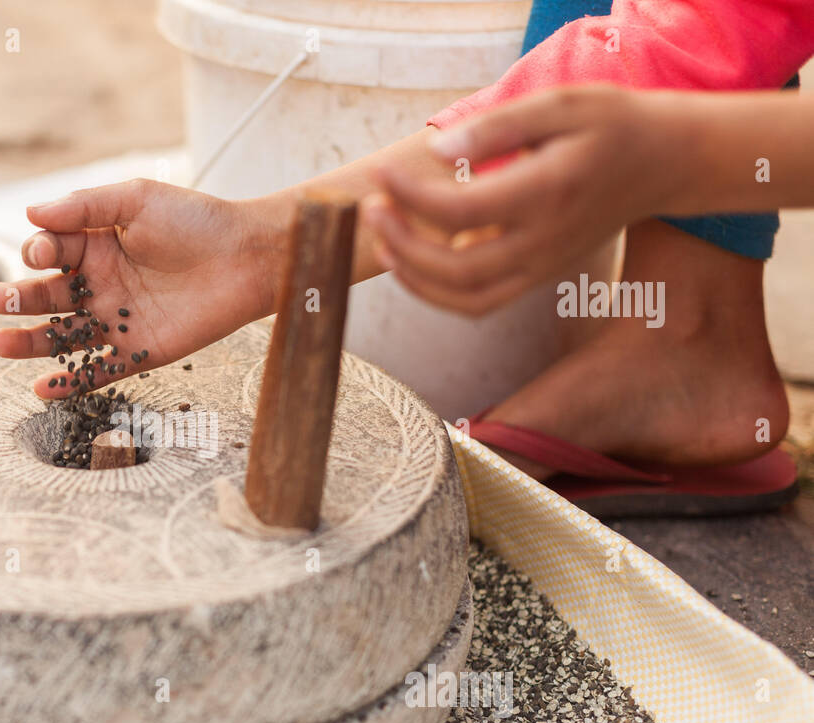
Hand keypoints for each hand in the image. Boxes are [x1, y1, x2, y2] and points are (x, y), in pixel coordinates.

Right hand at [0, 179, 286, 396]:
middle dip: (18, 299)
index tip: (39, 253)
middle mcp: (100, 284)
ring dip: (28, 342)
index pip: (51, 253)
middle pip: (47, 295)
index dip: (38, 253)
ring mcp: (117, 319)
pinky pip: (98, 371)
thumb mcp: (137, 200)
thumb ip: (85, 206)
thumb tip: (29, 212)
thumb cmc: (197, 221)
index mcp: (95, 245)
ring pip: (62, 336)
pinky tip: (41, 387)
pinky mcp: (139, 351)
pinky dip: (71, 381)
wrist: (249, 258)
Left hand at [361, 85, 676, 315]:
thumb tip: (438, 151)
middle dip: (403, 244)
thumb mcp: (560, 105)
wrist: (664, 163)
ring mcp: (542, 266)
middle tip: (371, 210)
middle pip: (457, 269)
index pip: (462, 211)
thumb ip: (497, 128)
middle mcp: (544, 242)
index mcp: (547, 194)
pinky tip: (411, 261)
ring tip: (382, 241)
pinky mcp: (538, 276)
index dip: (412, 198)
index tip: (383, 176)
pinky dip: (438, 293)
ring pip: (466, 299)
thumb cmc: (610, 126)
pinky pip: (480, 302)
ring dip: (414, 279)